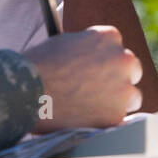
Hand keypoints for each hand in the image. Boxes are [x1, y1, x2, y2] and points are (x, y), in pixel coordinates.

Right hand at [22, 26, 142, 131]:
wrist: (26, 92)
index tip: (95, 67)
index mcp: (108, 37)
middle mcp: (122, 60)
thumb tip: (89, 58)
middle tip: (99, 88)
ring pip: (131, 96)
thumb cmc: (37, 66)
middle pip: (131, 69)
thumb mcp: (63, 44)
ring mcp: (123, 89)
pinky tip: (86, 119)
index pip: (114, 45)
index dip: (103, 57)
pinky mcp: (117, 115)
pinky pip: (118, 118)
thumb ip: (84, 48)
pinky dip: (105, 120)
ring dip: (117, 101)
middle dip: (118, 78)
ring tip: (91, 107)